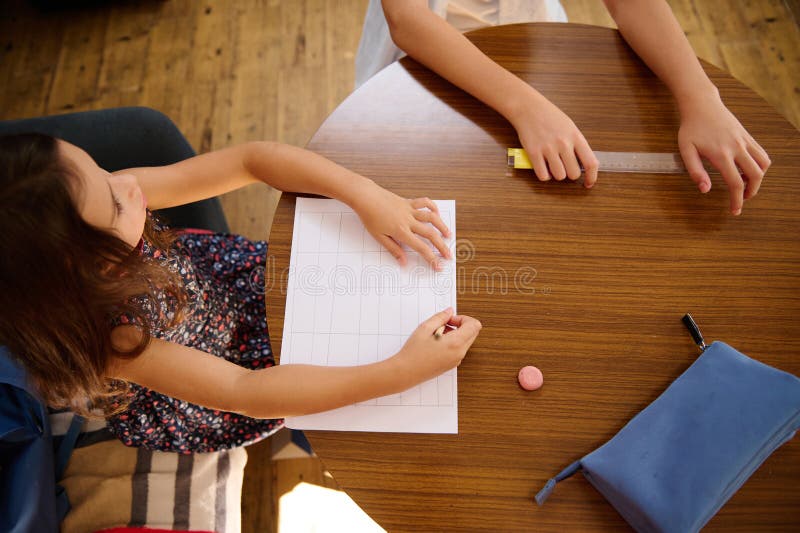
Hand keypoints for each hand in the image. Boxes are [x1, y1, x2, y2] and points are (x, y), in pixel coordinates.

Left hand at [352, 181, 450, 268]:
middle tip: (448, 255)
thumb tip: (404, 262)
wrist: (366, 197)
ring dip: (442, 226)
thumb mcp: (379, 237)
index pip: (420, 247)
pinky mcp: (408, 202)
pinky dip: (432, 207)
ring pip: (431, 217)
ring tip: (448, 235)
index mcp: (401, 231)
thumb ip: (393, 249)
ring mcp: (410, 210)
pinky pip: (424, 203)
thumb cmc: (370, 216)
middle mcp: (408, 220)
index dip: (431, 258)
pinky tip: (436, 214)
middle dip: (441, 246)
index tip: (438, 265)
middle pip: (430, 234)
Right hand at [391, 308, 481, 384]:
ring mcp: (457, 360)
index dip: (463, 318)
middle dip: (460, 325)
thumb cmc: (413, 352)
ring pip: (466, 341)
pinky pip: (459, 349)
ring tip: (437, 335)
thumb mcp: (425, 328)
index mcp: (455, 343)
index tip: (450, 320)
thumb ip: (440, 317)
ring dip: (456, 334)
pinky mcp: (452, 365)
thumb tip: (450, 312)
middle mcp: (459, 353)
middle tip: (443, 325)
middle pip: (472, 333)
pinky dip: (452, 343)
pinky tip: (436, 343)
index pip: (474, 325)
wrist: (406, 373)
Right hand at [511, 92, 598, 187]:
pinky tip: (543, 168)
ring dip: (557, 175)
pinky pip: (543, 175)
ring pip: (559, 176)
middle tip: (565, 168)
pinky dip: (544, 175)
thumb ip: (576, 144)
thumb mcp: (570, 127)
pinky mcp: (534, 153)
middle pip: (574, 174)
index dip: (592, 177)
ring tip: (553, 166)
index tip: (588, 183)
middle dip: (570, 174)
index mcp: (576, 137)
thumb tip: (582, 164)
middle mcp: (564, 143)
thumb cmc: (549, 117)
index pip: (591, 163)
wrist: (529, 108)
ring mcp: (548, 149)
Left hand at [677, 92, 770, 214]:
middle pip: (755, 176)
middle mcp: (737, 148)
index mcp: (721, 154)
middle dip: (750, 193)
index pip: (735, 183)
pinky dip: (759, 166)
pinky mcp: (748, 136)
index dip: (736, 200)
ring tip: (744, 186)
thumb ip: (695, 171)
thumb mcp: (686, 150)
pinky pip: (761, 154)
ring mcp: (745, 141)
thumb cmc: (690, 128)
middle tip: (740, 200)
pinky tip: (746, 170)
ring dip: (758, 179)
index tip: (734, 211)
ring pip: (763, 164)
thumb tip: (705, 189)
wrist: (702, 105)